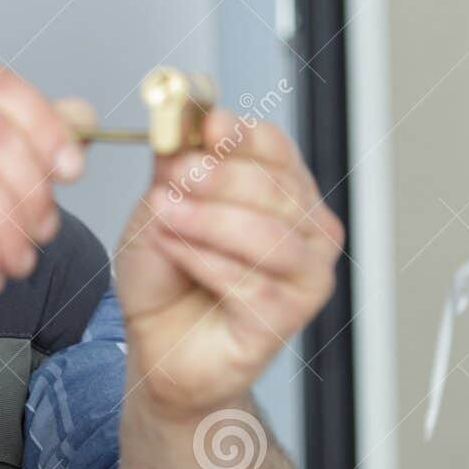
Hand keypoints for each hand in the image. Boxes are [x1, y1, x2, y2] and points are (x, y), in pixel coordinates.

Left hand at [113, 108, 341, 420]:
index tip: (205, 126)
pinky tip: (173, 251)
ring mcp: (306, 275)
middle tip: (172, 175)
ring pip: (266, 236)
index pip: (275, 147)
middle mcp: (308, 228)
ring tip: (163, 215)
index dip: (240, 135)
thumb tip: (184, 128)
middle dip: (217, 178)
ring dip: (207, 221)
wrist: (160, 342)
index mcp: (284, 188)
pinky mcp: (288, 318)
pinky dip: (204, 261)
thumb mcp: (161, 204)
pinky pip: (252, 283)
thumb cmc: (170, 273)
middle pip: (274, 188)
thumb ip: (176, 168)